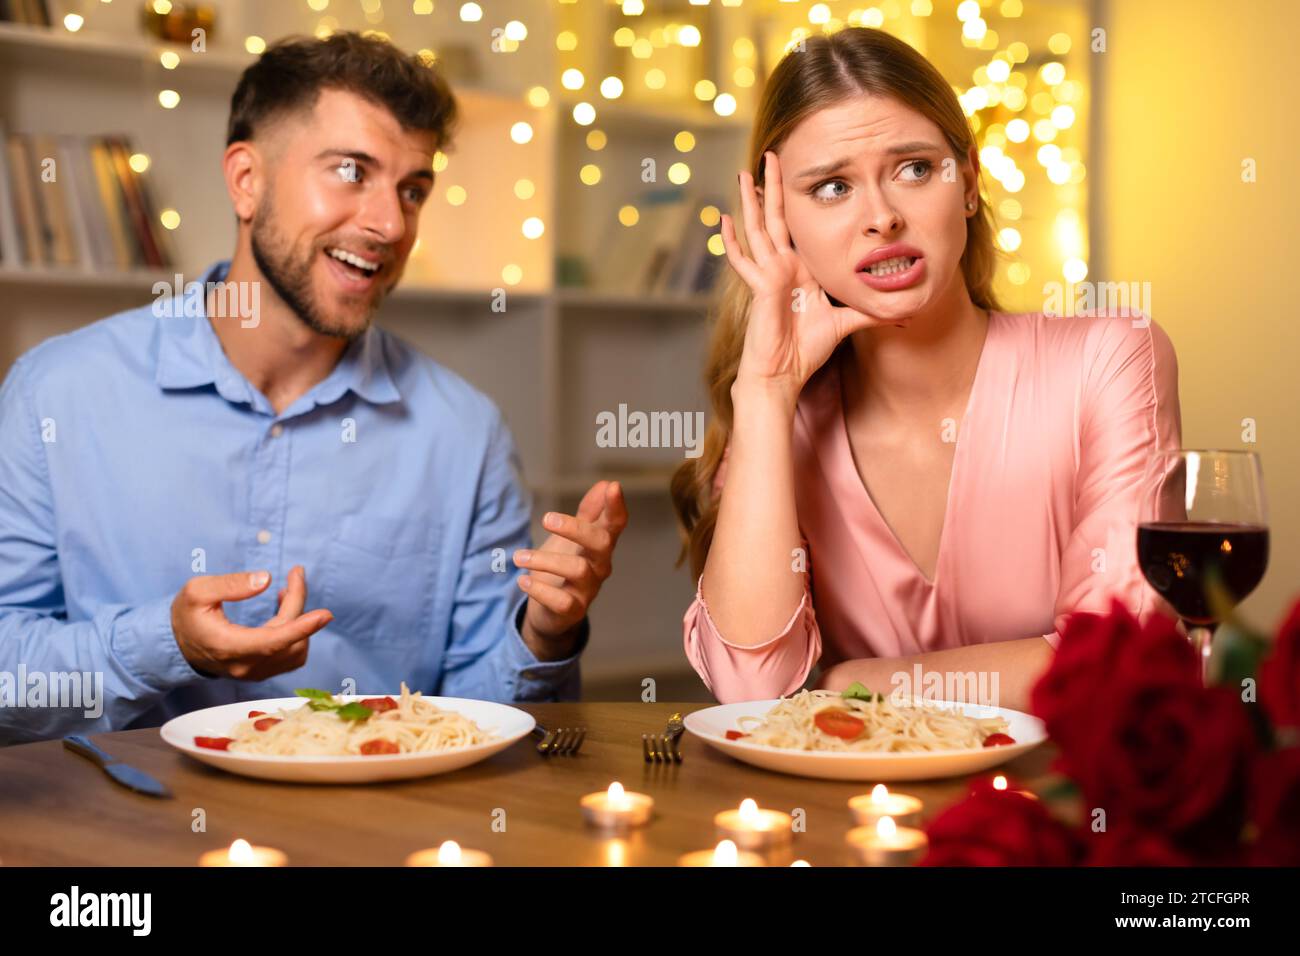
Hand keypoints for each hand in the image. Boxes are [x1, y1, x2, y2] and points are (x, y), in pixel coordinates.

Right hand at [170, 565, 331, 680]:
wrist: (175, 645)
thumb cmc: (186, 614)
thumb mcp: (198, 591)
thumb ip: (231, 584)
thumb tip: (266, 579)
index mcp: (228, 647)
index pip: (273, 642)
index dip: (302, 628)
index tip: (325, 614)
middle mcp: (245, 665)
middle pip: (289, 639)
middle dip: (298, 603)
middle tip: (296, 573)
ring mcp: (254, 672)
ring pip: (295, 649)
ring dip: (299, 618)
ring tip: (287, 590)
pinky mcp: (260, 671)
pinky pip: (290, 655)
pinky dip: (296, 633)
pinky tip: (284, 609)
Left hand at [514, 480, 627, 648]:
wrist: (553, 612)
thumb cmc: (565, 566)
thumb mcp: (576, 537)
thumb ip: (590, 512)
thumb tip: (605, 484)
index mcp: (600, 545)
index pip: (615, 524)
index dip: (616, 506)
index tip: (613, 486)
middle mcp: (599, 566)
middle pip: (600, 543)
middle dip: (575, 528)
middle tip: (546, 518)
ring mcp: (588, 589)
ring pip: (577, 570)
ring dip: (544, 560)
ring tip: (518, 556)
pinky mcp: (572, 610)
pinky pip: (561, 601)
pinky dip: (540, 590)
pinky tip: (523, 580)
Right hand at [721, 150, 889, 408]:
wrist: (783, 373)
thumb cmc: (805, 350)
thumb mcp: (845, 322)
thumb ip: (868, 312)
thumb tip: (903, 312)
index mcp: (800, 270)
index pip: (797, 228)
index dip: (796, 202)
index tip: (798, 175)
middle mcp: (782, 267)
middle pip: (776, 218)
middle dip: (774, 186)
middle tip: (771, 154)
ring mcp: (768, 275)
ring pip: (758, 229)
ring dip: (751, 201)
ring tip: (744, 174)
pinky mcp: (761, 288)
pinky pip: (743, 261)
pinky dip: (732, 241)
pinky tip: (724, 220)